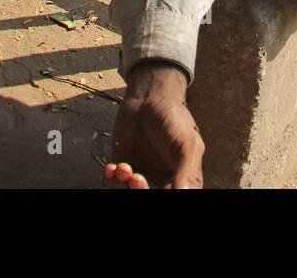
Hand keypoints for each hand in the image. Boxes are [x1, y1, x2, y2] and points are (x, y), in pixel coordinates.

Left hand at [104, 60, 203, 188]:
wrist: (148, 98)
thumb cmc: (173, 119)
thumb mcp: (187, 144)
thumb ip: (186, 173)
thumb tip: (183, 195)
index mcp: (182, 182)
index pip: (172, 199)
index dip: (156, 196)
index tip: (144, 182)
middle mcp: (160, 185)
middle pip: (145, 199)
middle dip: (137, 192)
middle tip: (134, 176)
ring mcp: (140, 179)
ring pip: (126, 195)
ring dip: (121, 188)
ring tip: (122, 167)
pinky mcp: (121, 171)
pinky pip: (111, 187)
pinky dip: (109, 182)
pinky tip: (111, 167)